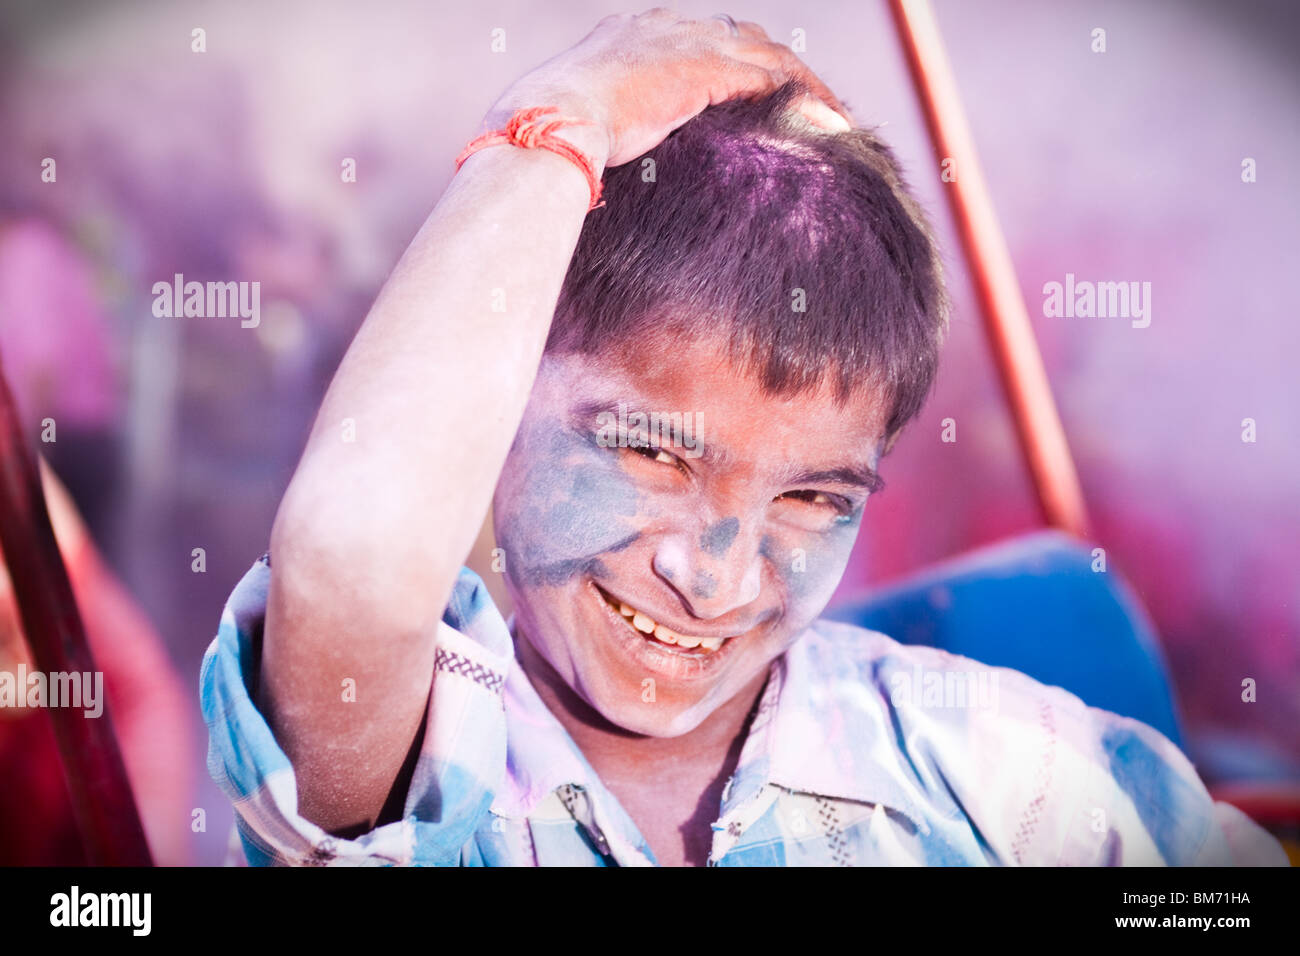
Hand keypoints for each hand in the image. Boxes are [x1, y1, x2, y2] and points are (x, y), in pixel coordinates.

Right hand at [485, 8, 853, 167]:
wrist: (539, 130)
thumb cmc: (532, 141)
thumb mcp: (561, 130)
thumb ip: (586, 138)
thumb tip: (577, 176)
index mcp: (626, 36)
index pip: (695, 39)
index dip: (729, 66)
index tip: (749, 98)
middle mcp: (662, 26)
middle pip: (741, 38)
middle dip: (774, 71)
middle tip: (803, 108)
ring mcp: (686, 42)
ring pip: (768, 56)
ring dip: (803, 87)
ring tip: (833, 121)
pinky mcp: (707, 68)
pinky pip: (775, 80)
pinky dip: (805, 101)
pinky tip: (830, 126)